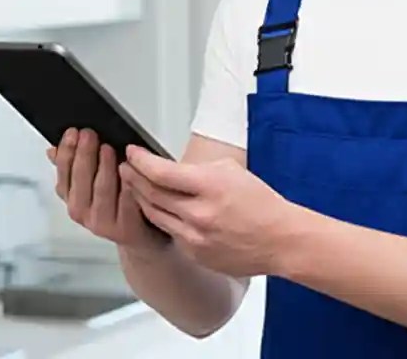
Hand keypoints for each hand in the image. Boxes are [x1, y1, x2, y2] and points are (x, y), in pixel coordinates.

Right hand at [47, 128, 168, 253]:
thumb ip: (73, 166)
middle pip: (80, 181)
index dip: (66, 152)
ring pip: (101, 192)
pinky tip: (128, 171)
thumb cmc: (116, 205)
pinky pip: (126, 204)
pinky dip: (126, 187)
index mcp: (72, 197)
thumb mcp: (91, 183)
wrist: (138, 237)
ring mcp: (102, 222)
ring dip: (103, 168)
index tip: (72, 133)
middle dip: (83, 155)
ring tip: (107, 148)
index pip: (63, 173)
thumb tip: (52, 150)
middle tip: (88, 134)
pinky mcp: (124, 229)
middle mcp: (83, 212)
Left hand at [121, 144, 298, 277]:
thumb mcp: (230, 171)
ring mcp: (195, 238)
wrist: (280, 240)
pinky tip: (158, 208)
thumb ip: (197, 169)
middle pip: (151, 194)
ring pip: (155, 215)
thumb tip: (171, 169)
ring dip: (140, 199)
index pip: (161, 172)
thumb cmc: (260, 204)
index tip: (132, 153)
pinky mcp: (195, 254)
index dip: (141, 161)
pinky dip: (161, 218)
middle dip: (134, 177)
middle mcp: (199, 214)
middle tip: (125, 167)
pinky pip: (170, 233)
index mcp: (210, 187)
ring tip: (134, 185)